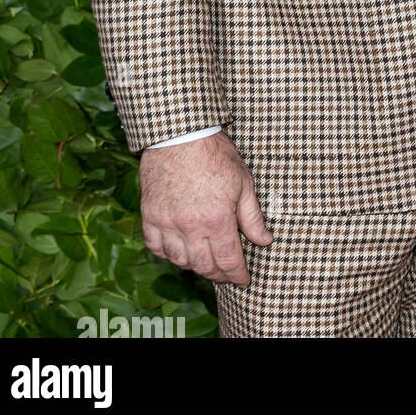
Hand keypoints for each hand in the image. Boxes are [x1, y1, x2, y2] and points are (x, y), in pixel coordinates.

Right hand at [139, 131, 271, 285]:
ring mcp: (167, 222)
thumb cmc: (217, 155)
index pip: (228, 260)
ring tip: (205, 263)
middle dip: (218, 274)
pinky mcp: (150, 215)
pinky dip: (167, 254)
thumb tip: (265, 240)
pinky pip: (155, 246)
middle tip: (227, 275)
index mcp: (216, 220)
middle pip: (203, 265)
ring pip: (179, 260)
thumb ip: (253, 217)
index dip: (238, 274)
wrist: (182, 134)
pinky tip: (178, 251)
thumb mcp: (244, 183)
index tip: (244, 280)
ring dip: (194, 266)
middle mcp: (190, 227)